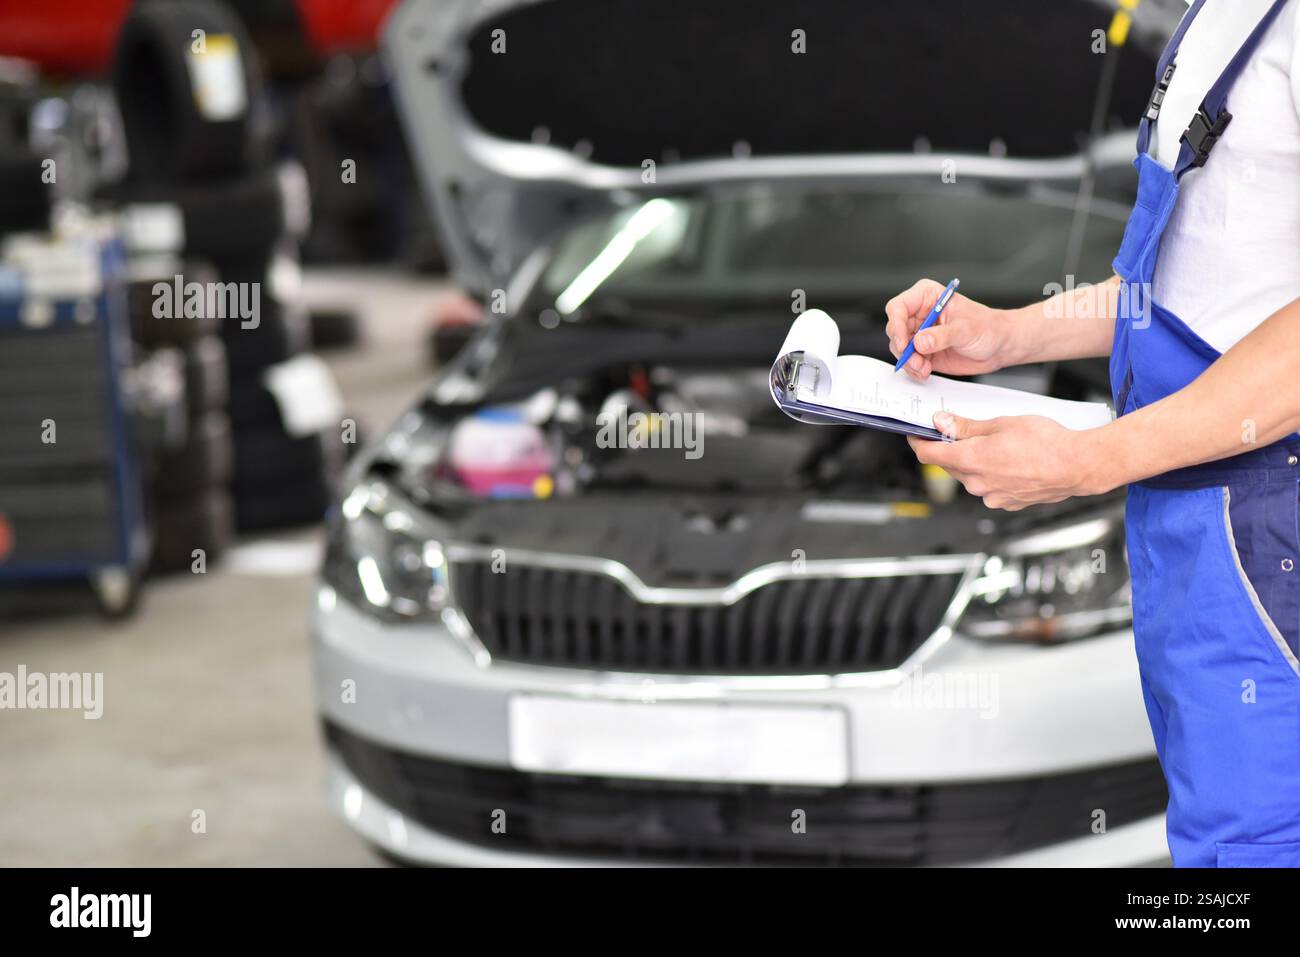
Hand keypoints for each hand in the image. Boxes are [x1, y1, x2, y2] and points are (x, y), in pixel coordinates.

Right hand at [885, 279, 1013, 381]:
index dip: (896, 325)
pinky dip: (913, 369)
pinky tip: (926, 371)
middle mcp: (919, 314)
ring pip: (899, 348)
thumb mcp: (966, 329)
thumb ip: (942, 336)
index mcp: (927, 297)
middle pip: (895, 329)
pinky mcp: (923, 351)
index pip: (898, 307)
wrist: (999, 346)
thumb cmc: (988, 328)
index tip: (905, 343)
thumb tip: (920, 342)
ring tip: (924, 368)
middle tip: (917, 360)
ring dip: (909, 361)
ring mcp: (920, 333)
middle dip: (903, 348)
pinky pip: (908, 361)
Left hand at [906, 412, 1106, 509]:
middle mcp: (977, 483)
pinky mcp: (1006, 503)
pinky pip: (988, 487)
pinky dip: (991, 474)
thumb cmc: (1047, 443)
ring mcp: (991, 496)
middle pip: (949, 465)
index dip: (919, 442)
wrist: (1078, 466)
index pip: (929, 454)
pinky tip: (1009, 461)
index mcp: (971, 460)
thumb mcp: (1001, 424)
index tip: (917, 434)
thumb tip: (941, 422)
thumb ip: (966, 426)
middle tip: (959, 430)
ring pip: (969, 476)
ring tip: (996, 445)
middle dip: (950, 448)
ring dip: (973, 461)